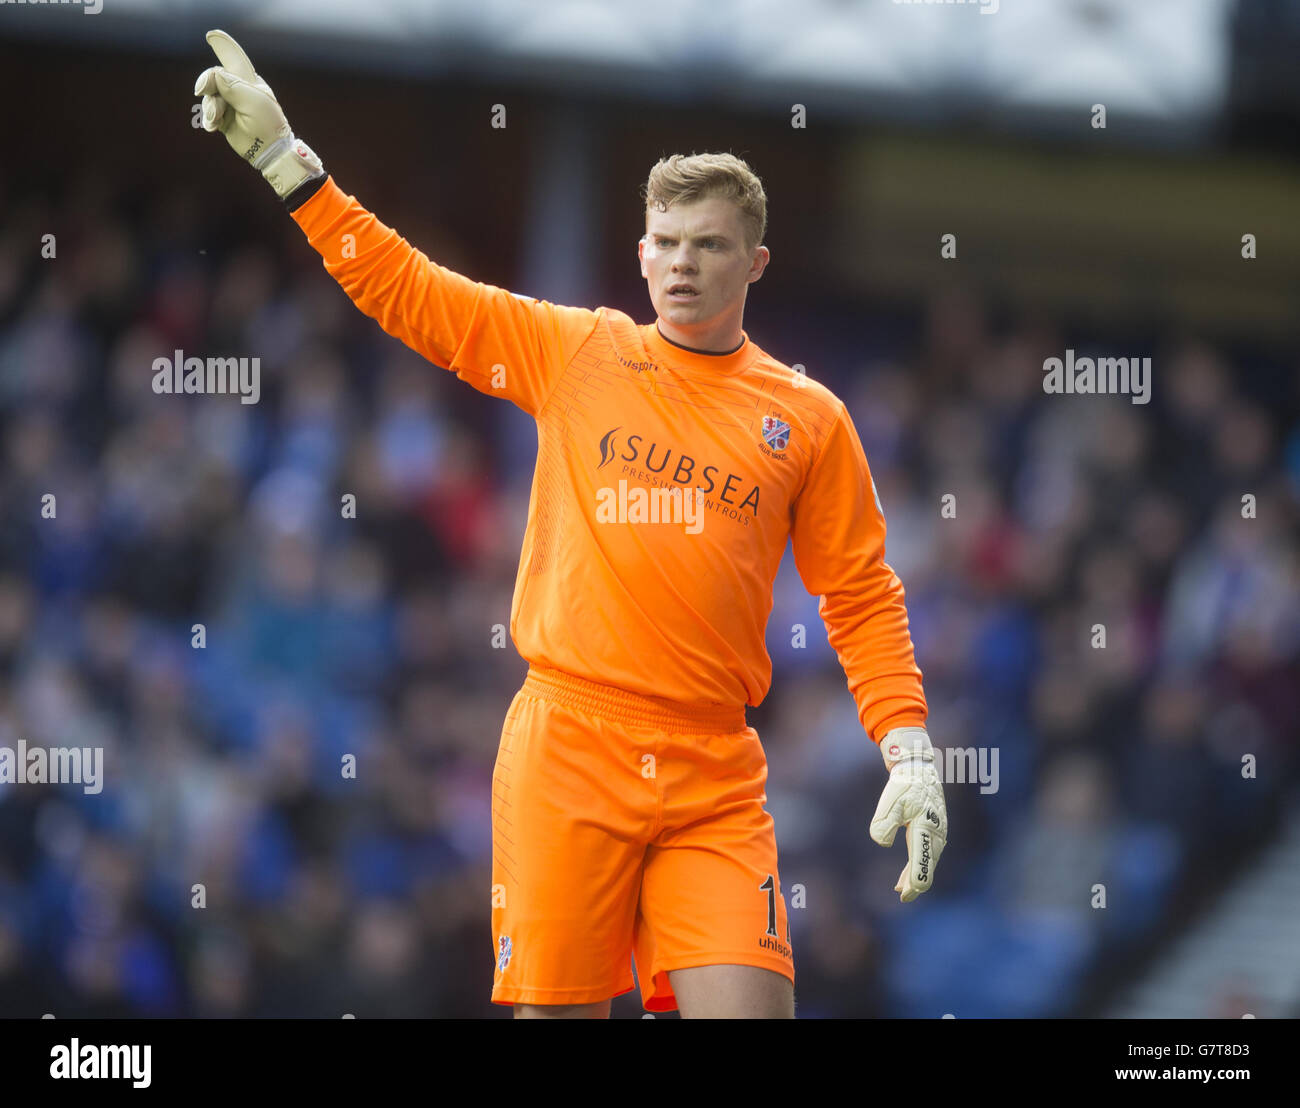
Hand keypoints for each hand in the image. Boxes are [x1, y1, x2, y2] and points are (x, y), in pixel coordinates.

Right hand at [194, 29, 323, 198]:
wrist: (269, 152)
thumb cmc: (267, 126)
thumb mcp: (254, 103)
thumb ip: (234, 87)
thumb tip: (216, 74)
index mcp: (250, 82)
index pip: (235, 59)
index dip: (224, 46)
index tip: (212, 35)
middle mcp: (239, 90)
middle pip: (214, 77)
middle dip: (206, 83)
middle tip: (199, 91)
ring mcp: (230, 103)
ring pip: (209, 95)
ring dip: (210, 107)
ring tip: (216, 120)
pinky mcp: (224, 118)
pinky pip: (208, 112)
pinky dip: (208, 118)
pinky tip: (213, 127)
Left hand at [869, 727, 946, 901]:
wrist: (918, 767)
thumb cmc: (905, 783)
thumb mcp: (891, 800)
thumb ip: (885, 821)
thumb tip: (882, 843)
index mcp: (927, 830)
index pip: (922, 864)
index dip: (914, 883)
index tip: (903, 895)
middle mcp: (936, 834)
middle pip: (928, 867)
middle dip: (916, 884)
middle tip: (903, 898)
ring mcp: (938, 832)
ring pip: (928, 861)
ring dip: (916, 875)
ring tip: (902, 889)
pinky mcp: (934, 829)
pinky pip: (927, 852)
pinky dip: (918, 864)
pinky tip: (908, 872)